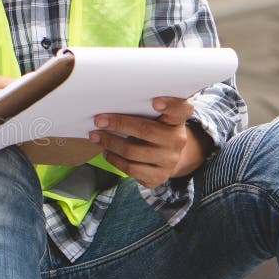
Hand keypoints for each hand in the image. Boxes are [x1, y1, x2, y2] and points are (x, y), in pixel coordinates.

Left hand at [88, 97, 208, 188]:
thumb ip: (142, 111)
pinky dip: (114, 159)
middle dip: (118, 124)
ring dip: (109, 143)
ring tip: (96, 136)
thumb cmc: (154, 131)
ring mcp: (169, 161)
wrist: (167, 158)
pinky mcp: (158, 177)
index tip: (155, 102)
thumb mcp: (156, 119)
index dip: (170, 105)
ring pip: (133, 151)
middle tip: (98, 120)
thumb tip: (109, 106)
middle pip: (146, 130)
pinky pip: (131, 169)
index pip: (182, 110)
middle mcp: (177, 141)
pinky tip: (106, 152)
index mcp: (177, 121)